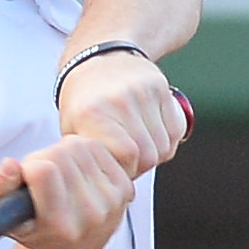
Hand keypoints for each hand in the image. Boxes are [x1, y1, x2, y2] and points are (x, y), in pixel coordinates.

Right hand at [0, 134, 137, 248]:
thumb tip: (10, 166)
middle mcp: (90, 217)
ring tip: (59, 175)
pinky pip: (99, 147)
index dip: (29, 166)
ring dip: (65, 152)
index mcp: (59, 227)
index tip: (27, 178)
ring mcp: (112, 202)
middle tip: (42, 176)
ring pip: (81, 146)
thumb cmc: (34, 228)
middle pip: (62, 153)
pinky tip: (78, 172)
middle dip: (45, 156)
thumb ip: (0, 189)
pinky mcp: (126, 188)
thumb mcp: (6, 215)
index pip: (43, 171)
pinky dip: (84, 152)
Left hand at [54, 45, 187, 179]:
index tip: (116, 170)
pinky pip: (176, 130)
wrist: (98, 58)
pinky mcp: (161, 86)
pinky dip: (167, 139)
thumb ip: (89, 160)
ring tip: (137, 145)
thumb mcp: (72, 132)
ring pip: (164, 146)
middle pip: (148, 155)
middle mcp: (119, 100)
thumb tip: (108, 189)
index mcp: (92, 113)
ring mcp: (143, 91)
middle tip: (127, 160)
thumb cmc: (84, 102)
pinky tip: (150, 133)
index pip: (126, 157)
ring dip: (154, 153)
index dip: (125, 171)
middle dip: (140, 166)